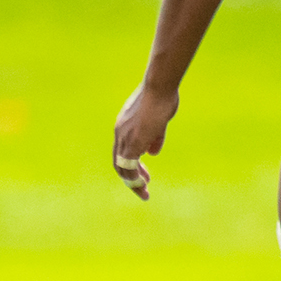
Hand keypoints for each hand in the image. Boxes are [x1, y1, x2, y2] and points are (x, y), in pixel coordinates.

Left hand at [112, 83, 178, 200]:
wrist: (159, 87)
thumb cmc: (161, 99)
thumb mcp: (157, 121)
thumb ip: (154, 138)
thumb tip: (152, 154)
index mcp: (123, 126)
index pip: (121, 152)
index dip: (131, 166)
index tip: (144, 175)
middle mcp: (120, 133)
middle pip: (118, 162)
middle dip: (130, 178)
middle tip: (143, 188)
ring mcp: (125, 137)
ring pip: (122, 167)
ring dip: (132, 183)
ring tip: (143, 193)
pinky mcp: (134, 141)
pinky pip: (130, 166)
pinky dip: (134, 178)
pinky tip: (143, 185)